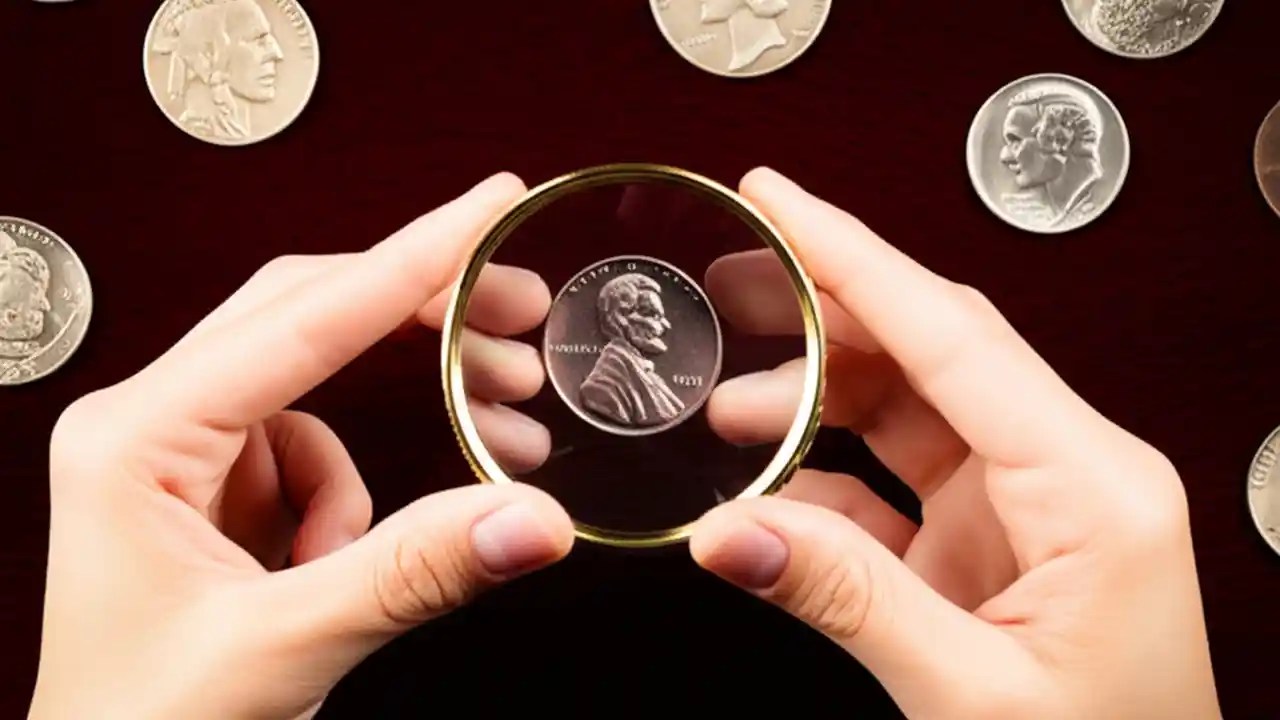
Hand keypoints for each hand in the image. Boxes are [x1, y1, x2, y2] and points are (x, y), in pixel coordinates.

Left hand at [28, 173, 574, 719]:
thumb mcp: (281, 650)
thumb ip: (411, 575)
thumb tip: (533, 518)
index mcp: (136, 438)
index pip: (298, 318)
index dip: (411, 257)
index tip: (490, 207)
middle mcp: (150, 425)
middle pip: (309, 319)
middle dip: (426, 314)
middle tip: (524, 310)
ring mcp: (183, 456)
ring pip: (323, 388)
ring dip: (403, 419)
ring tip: (501, 435)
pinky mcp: (216, 491)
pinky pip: (318, 458)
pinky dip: (355, 499)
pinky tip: (343, 560)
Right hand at [692, 168, 1219, 718]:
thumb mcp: (971, 697)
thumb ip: (846, 600)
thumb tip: (725, 531)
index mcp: (1096, 488)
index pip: (955, 336)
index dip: (854, 257)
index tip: (779, 201)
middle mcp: (1069, 477)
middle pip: (933, 349)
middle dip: (826, 304)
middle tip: (736, 274)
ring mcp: (1028, 510)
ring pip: (909, 408)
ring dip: (815, 394)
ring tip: (726, 402)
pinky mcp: (991, 548)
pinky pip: (895, 485)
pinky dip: (825, 478)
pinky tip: (767, 484)